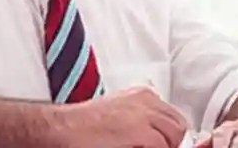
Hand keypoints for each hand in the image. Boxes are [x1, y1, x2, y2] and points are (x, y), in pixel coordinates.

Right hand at [57, 86, 187, 147]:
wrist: (59, 129)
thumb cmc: (81, 127)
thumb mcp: (118, 115)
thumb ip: (141, 120)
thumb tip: (159, 137)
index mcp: (142, 95)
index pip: (173, 116)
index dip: (168, 136)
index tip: (160, 144)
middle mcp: (145, 100)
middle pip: (177, 125)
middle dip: (169, 142)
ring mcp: (143, 114)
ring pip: (174, 135)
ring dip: (162, 146)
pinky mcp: (138, 129)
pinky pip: (161, 146)